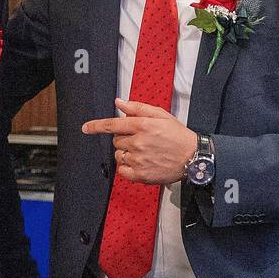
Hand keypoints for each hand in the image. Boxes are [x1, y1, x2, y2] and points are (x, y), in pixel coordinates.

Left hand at [82, 99, 197, 183]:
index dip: (96, 126)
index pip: (112, 125)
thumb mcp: (161, 115)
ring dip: (125, 153)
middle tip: (140, 140)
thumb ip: (138, 108)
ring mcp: (139, 160)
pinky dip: (126, 167)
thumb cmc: (178, 135)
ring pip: (118, 155)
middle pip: (116, 140)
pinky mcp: (141, 175)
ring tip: (142, 152)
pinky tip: (139, 163)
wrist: (193, 157)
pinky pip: (122, 171)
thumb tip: (119, 102)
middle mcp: (138, 142)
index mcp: (142, 126)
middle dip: (123, 139)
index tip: (86, 128)